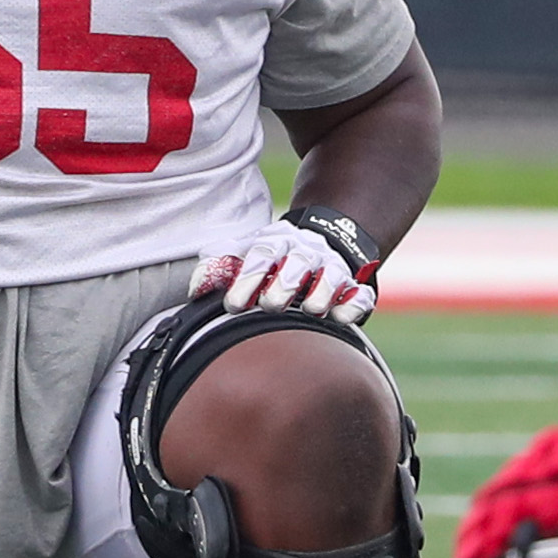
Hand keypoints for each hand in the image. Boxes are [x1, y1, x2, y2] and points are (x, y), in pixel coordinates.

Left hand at [188, 219, 374, 324]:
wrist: (319, 241)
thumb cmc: (270, 257)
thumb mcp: (243, 252)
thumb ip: (218, 266)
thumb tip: (196, 290)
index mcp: (274, 241)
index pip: (262, 253)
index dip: (248, 277)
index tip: (234, 305)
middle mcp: (305, 252)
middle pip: (298, 263)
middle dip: (285, 284)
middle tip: (272, 305)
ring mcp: (332, 267)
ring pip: (332, 275)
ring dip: (322, 292)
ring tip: (311, 308)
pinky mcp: (355, 286)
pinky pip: (361, 293)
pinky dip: (354, 303)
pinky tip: (342, 316)